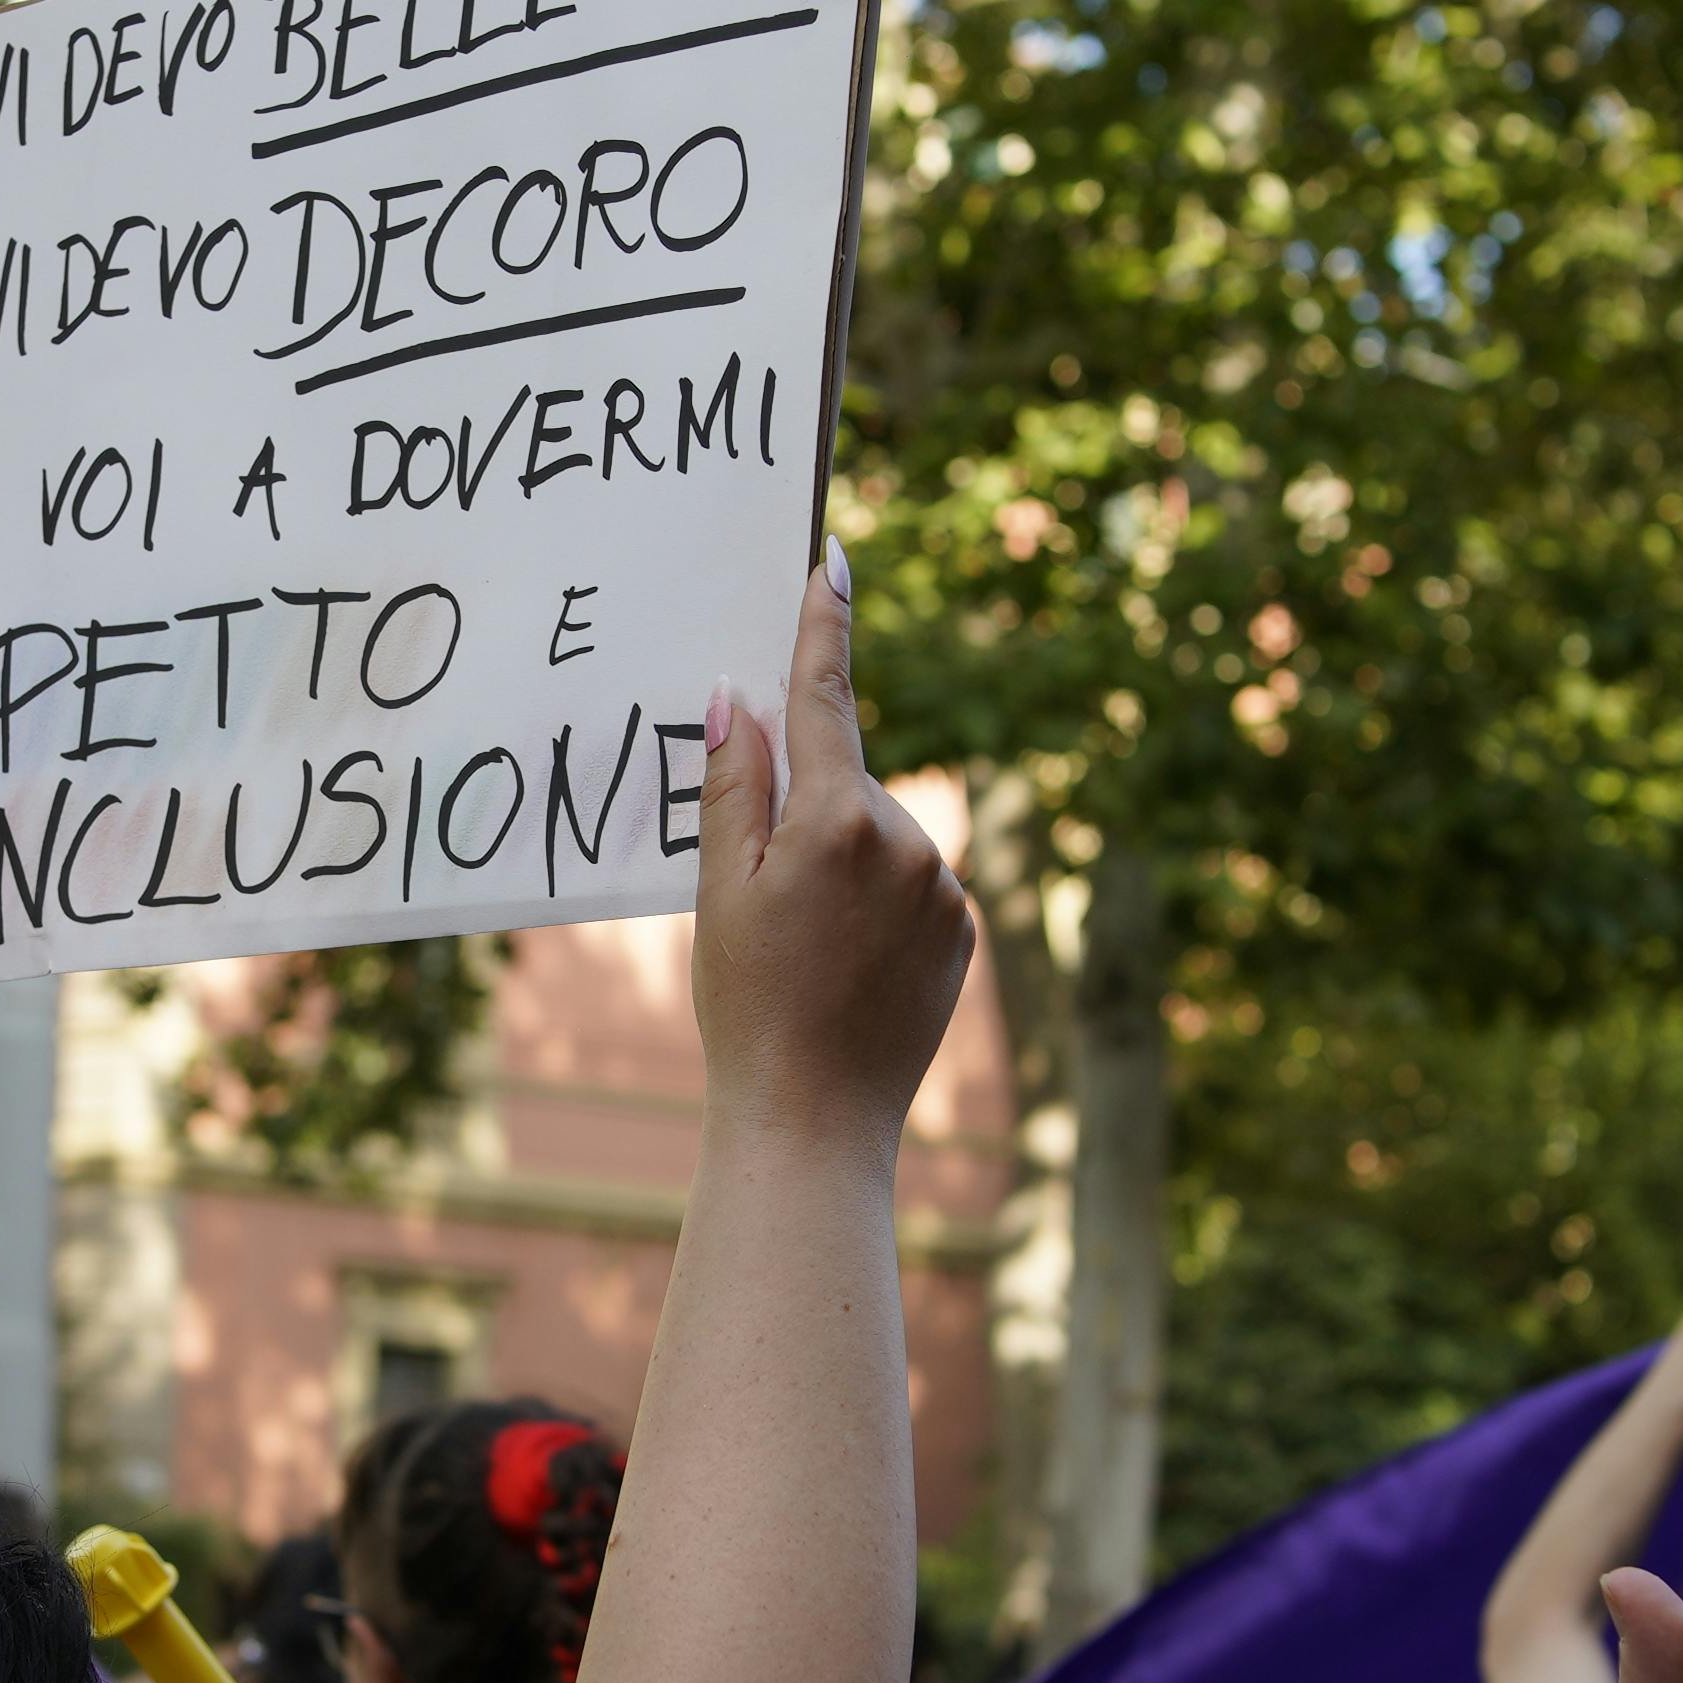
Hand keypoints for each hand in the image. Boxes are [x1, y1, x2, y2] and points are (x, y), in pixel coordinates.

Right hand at [691, 548, 975, 1150]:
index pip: (826, 699)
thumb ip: (733, 787)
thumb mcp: (720, 890)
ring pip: (878, 837)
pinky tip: (845, 965)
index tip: (830, 562)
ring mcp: (944, 887)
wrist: (813, 1120)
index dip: (823, 626)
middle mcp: (909, 839)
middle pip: (845, 782)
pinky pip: (912, 887)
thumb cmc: (747, 1006)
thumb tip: (739, 698)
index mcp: (839, 819)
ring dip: (840, 864)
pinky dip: (876, 905)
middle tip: (764, 899)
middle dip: (806, 810)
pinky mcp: (963, 929)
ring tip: (805, 952)